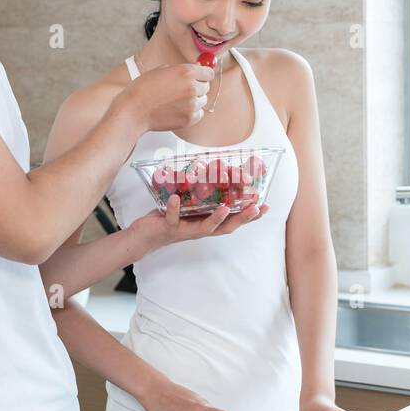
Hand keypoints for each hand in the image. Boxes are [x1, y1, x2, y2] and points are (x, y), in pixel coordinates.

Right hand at [119, 63, 209, 132]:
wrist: (133, 110)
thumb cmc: (142, 90)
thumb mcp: (161, 70)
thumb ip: (180, 70)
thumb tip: (194, 69)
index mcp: (187, 72)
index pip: (209, 72)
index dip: (203, 75)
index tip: (201, 77)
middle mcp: (192, 88)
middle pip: (206, 87)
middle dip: (197, 87)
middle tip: (183, 90)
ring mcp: (192, 105)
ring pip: (203, 101)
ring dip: (194, 100)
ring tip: (177, 101)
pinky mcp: (188, 119)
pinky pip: (199, 114)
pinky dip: (192, 113)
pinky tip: (179, 110)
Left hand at [130, 194, 268, 253]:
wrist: (143, 236)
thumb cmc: (168, 218)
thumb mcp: (187, 207)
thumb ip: (200, 196)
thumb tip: (213, 173)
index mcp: (206, 223)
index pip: (233, 221)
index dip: (250, 216)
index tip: (266, 206)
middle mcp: (199, 230)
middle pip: (225, 227)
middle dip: (242, 219)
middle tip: (257, 208)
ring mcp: (184, 230)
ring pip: (204, 228)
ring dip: (216, 219)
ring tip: (226, 208)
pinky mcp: (167, 228)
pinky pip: (171, 218)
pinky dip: (173, 208)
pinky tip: (175, 198)